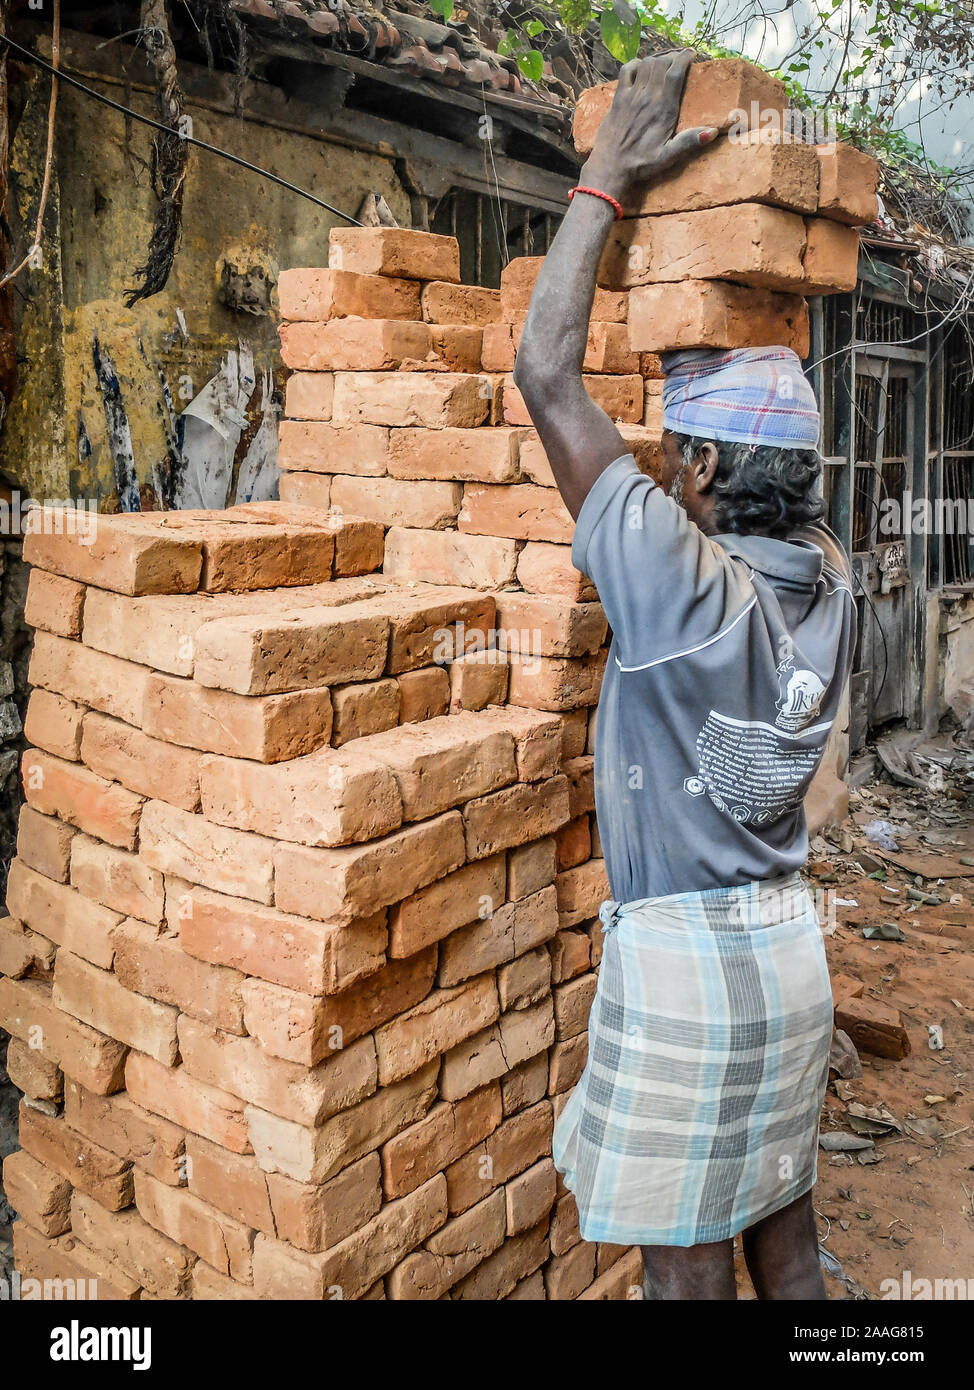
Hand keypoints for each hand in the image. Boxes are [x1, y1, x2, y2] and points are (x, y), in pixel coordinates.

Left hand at [581, 51, 718, 205]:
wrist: (610, 167)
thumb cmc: (640, 164)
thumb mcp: (668, 157)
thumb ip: (689, 143)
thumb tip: (712, 132)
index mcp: (663, 109)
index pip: (675, 72)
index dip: (684, 58)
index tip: (691, 53)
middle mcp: (648, 97)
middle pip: (661, 63)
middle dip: (672, 56)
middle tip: (678, 60)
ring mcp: (631, 95)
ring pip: (646, 64)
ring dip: (656, 59)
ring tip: (664, 63)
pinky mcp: (618, 98)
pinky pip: (626, 70)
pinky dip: (635, 64)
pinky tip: (641, 67)